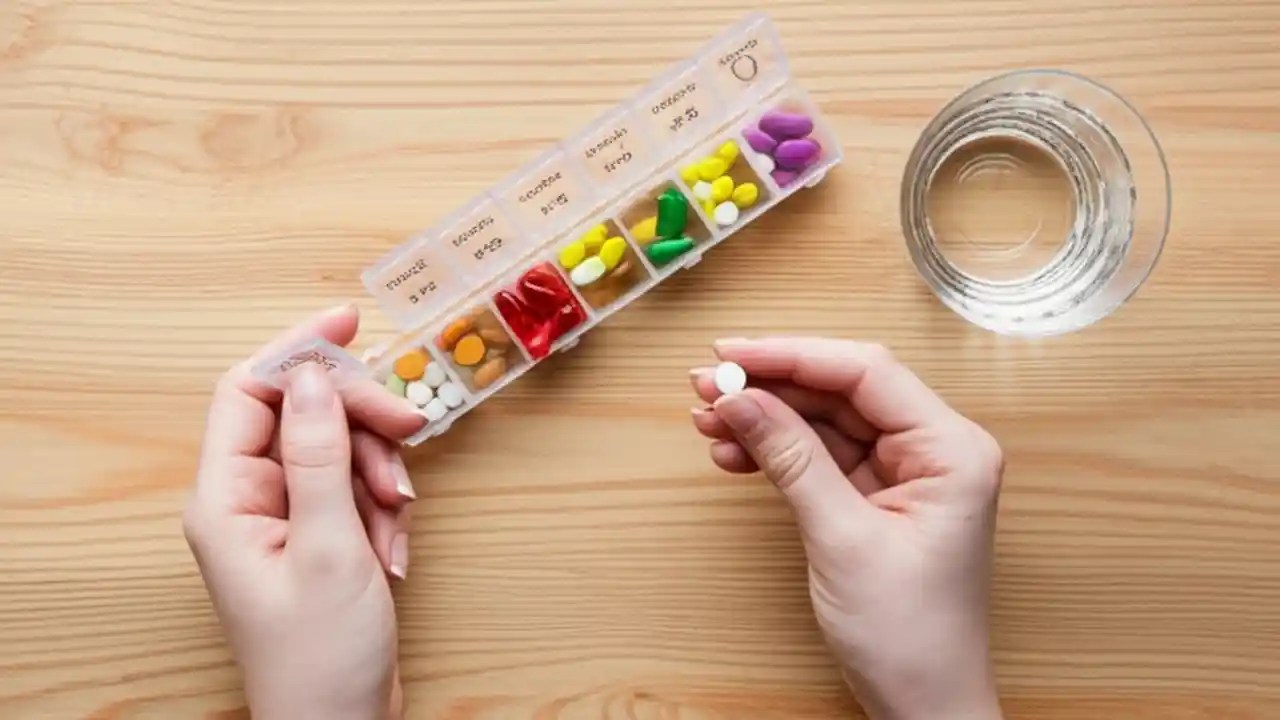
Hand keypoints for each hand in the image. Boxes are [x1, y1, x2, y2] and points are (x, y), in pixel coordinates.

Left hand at [183, 304, 425, 719]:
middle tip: (411, 429)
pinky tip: (390, 551)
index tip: (352, 320)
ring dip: (379, 472)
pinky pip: (353, 490)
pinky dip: (381, 509)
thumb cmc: (320, 656)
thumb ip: (320, 453)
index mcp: (226, 497)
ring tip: (394, 519)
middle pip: (303, 414)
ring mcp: (284, 520)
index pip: (249, 389)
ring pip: (338, 449)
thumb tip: (311, 373)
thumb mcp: (330, 545)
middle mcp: (247, 500)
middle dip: (361, 420)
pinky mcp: (316, 538)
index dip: (299, 349)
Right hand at [690, 338, 1003, 719]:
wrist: (923, 706)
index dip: (792, 356)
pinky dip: (776, 450)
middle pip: (841, 390)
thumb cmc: (911, 636)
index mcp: (952, 449)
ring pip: (825, 419)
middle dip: (771, 384)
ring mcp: (905, 472)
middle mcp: (935, 449)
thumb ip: (791, 459)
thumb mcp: (842, 539)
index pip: (865, 374)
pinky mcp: (877, 495)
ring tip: (706, 417)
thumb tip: (740, 399)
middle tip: (706, 383)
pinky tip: (732, 450)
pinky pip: (820, 454)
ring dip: (765, 416)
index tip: (730, 356)